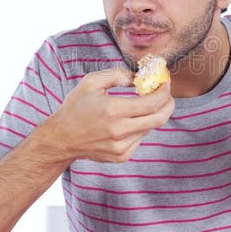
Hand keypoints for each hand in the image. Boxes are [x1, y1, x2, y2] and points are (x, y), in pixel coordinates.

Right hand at [45, 67, 174, 163]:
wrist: (62, 138)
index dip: (163, 92)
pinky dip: (141, 128)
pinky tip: (129, 122)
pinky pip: (141, 139)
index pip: (152, 103)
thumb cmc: (76, 107)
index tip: (165, 85)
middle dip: (168, 104)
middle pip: (159, 118)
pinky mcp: (121, 156)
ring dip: (153, 115)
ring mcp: (121, 147)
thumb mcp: (91, 82)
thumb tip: (140, 77)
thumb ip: (118, 74)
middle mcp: (119, 131)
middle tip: (167, 95)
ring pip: (150, 129)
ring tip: (144, 106)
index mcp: (113, 110)